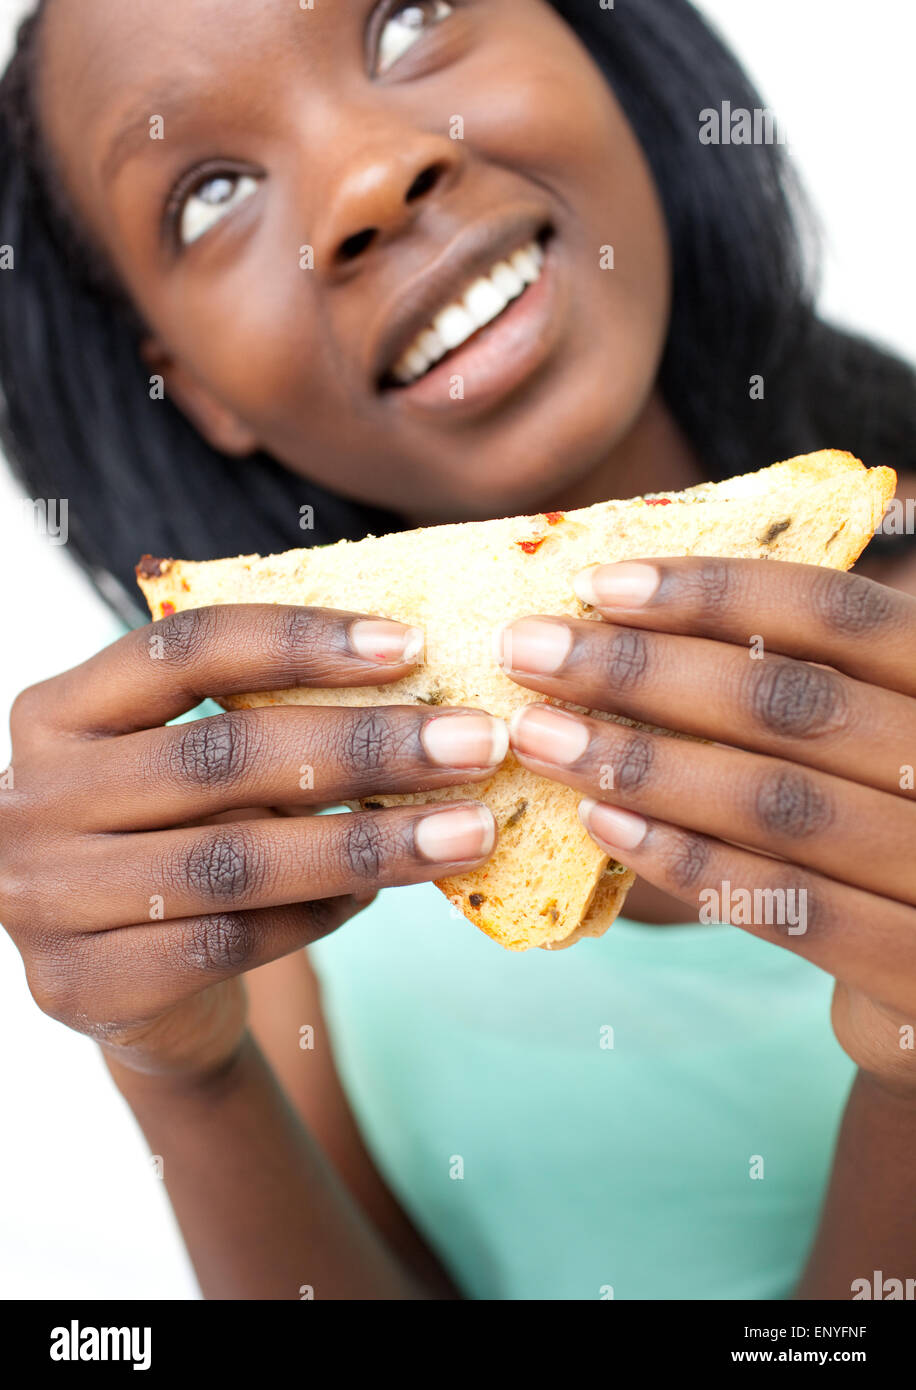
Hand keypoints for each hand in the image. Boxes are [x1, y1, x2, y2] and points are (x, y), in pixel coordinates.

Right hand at [0, 604, 502, 1082]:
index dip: (300, 639)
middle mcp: (30, 799)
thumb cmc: (183, 841)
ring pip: (236, 859)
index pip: (182, 649)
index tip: (412, 645)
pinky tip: (383, 893)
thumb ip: (264, 722)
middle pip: (220, 755)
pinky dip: (321, 912)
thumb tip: (421, 688)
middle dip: (365, 745)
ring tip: (469, 830)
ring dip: (369, 841)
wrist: (129, 989)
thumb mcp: (198, 767)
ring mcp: (45, 899)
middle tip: (475, 742)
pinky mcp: (84, 986)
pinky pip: (232, 941)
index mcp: (58, 712)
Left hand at [500, 557, 915, 1093]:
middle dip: (642, 670)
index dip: (715, 592)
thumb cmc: (883, 830)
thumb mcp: (865, 737)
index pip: (838, 614)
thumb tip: (620, 611)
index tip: (601, 583)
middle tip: (529, 650)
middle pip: (791, 700)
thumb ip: (789, 682)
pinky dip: (688, 862)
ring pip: (780, 802)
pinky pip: (790, 906)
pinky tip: (601, 827)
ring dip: (641, 764)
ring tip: (540, 736)